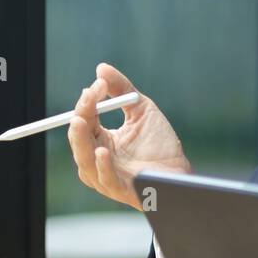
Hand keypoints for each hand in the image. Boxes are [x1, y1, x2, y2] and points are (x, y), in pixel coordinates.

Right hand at [67, 63, 191, 210]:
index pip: (85, 118)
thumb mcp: (142, 109)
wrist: (179, 171)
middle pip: (79, 137)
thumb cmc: (160, 143)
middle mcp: (95, 158)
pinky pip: (105, 179)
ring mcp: (104, 175)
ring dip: (82, 140)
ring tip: (83, 120)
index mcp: (98, 139)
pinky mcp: (118, 189)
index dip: (88, 101)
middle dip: (82, 116)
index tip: (98, 84)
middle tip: (89, 99)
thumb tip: (101, 68)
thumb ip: (123, 89)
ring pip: (85, 159)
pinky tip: (103, 152)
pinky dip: (102, 166)